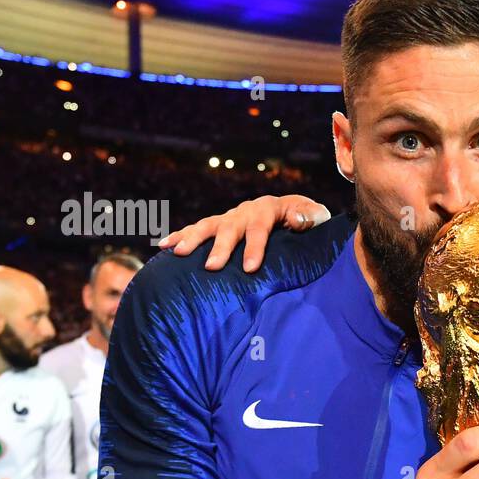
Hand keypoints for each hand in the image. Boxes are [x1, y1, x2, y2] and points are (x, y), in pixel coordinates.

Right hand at [158, 194, 330, 271]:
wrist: (295, 211)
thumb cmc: (307, 219)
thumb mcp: (315, 216)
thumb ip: (309, 217)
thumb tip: (297, 220)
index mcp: (268, 209)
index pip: (260, 228)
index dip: (255, 247)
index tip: (250, 269)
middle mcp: (245, 211)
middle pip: (230, 228)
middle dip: (220, 247)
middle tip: (212, 267)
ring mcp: (229, 217)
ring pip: (208, 226)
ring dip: (192, 239)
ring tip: (179, 254)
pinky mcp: (218, 225)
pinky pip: (195, 229)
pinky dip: (179, 236)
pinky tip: (163, 247)